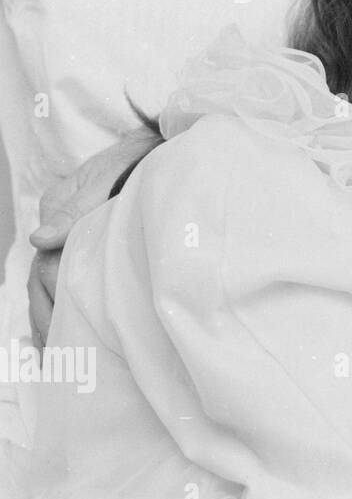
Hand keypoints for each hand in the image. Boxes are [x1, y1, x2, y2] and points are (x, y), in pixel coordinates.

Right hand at [26, 128, 160, 348]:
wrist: (164, 141)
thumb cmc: (142, 157)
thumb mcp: (112, 177)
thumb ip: (78, 209)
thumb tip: (39, 241)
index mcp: (58, 206)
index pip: (47, 263)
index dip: (55, 298)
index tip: (66, 329)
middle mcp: (59, 221)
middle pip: (42, 277)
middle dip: (48, 317)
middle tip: (59, 357)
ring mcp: (71, 230)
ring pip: (49, 281)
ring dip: (51, 316)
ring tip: (57, 356)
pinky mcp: (88, 237)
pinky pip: (66, 275)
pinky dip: (63, 303)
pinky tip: (66, 333)